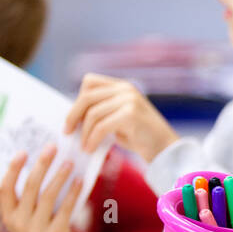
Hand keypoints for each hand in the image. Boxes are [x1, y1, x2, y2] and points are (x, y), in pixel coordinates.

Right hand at [0, 144, 79, 231]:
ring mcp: (37, 229)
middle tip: (52, 148)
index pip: (6, 189)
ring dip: (59, 177)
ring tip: (69, 163)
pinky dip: (73, 193)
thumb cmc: (35, 230)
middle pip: (30, 188)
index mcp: (7, 216)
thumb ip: (3, 202)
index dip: (13, 170)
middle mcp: (19, 222)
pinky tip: (79, 180)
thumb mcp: (17, 219)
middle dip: (41, 165)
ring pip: (48, 196)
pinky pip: (65, 208)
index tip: (23, 152)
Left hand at [64, 73, 178, 161]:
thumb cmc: (139, 136)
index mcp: (122, 86)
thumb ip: (102, 110)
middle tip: (67, 132)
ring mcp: (129, 100)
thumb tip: (73, 117)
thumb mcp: (118, 117)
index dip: (78, 100)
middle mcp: (126, 89)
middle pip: (87, 97)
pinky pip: (101, 126)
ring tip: (84, 146)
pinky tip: (91, 148)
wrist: (165, 148)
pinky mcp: (130, 114)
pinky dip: (92, 139)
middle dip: (73, 116)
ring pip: (93, 114)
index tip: (73, 119)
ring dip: (84, 133)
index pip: (89, 82)